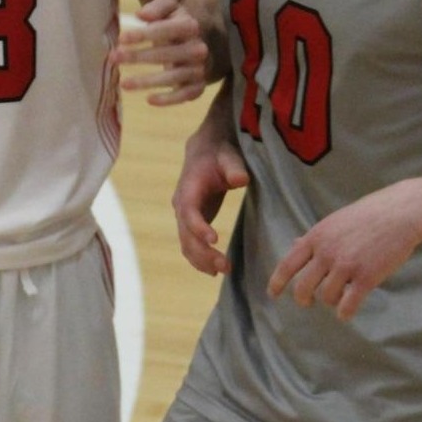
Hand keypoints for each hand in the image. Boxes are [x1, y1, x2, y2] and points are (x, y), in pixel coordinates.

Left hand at [110, 0, 212, 105]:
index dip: (144, 34)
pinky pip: (185, 95)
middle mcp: (198, 48)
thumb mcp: (169, 8)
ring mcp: (199, 68)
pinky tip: (149, 100)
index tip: (121, 38)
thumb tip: (141, 14)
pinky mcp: (198, 86)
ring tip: (124, 84)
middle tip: (113, 58)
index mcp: (190, 26)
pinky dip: (169, 99)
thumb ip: (157, 7)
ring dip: (147, 81)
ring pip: (174, 77)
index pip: (166, 30)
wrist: (197, 42)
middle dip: (138, 57)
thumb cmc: (174, 23)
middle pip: (167, 54)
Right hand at [171, 110, 245, 275]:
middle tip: (225, 265)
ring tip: (223, 270)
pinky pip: (189, 245)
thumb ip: (234, 167)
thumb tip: (240, 180)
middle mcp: (181, 204)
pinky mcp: (191, 223)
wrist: (204, 151)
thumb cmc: (219, 154)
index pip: (188, 210)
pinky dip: (198, 259)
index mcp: (188, 188)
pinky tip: (214, 270)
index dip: (198, 226)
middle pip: (185, 233)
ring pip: (186, 243)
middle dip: (203, 252)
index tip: (214, 240)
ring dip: (201, 260)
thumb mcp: (229, 156)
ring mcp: (183, 216)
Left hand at [268, 182, 421, 320]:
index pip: (288, 264)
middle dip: (303, 299)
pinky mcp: (366, 277)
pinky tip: (346, 313)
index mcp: (316, 237)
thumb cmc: (368, 215)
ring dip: (330, 302)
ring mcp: (346, 265)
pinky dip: (344, 313)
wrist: (400, 213)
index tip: (272, 294)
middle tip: (308, 302)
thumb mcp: (334, 221)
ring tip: (338, 298)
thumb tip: (294, 243)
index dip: (277, 282)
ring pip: (326, 297)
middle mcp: (326, 252)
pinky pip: (348, 304)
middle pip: (303, 287)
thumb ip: (315, 237)